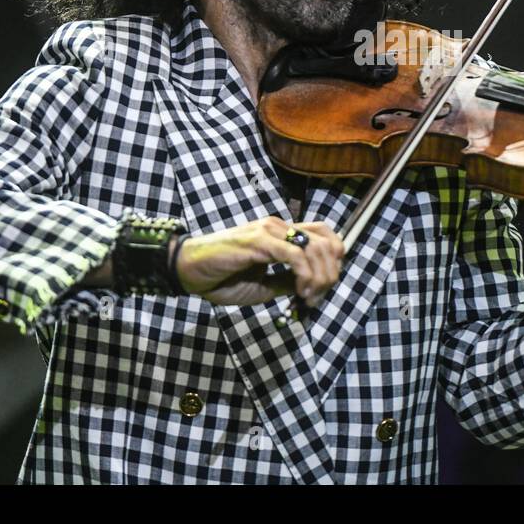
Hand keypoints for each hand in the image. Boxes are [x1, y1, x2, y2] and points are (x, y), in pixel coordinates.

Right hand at [174, 216, 344, 307]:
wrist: (188, 272)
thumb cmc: (222, 279)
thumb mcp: (265, 286)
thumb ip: (288, 282)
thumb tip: (313, 288)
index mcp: (280, 233)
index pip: (324, 233)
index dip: (335, 258)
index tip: (326, 286)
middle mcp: (278, 227)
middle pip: (326, 240)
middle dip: (330, 272)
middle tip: (317, 297)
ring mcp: (268, 231)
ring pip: (314, 248)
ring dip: (320, 277)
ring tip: (308, 297)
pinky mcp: (258, 241)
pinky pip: (295, 255)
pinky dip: (305, 275)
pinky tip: (300, 291)